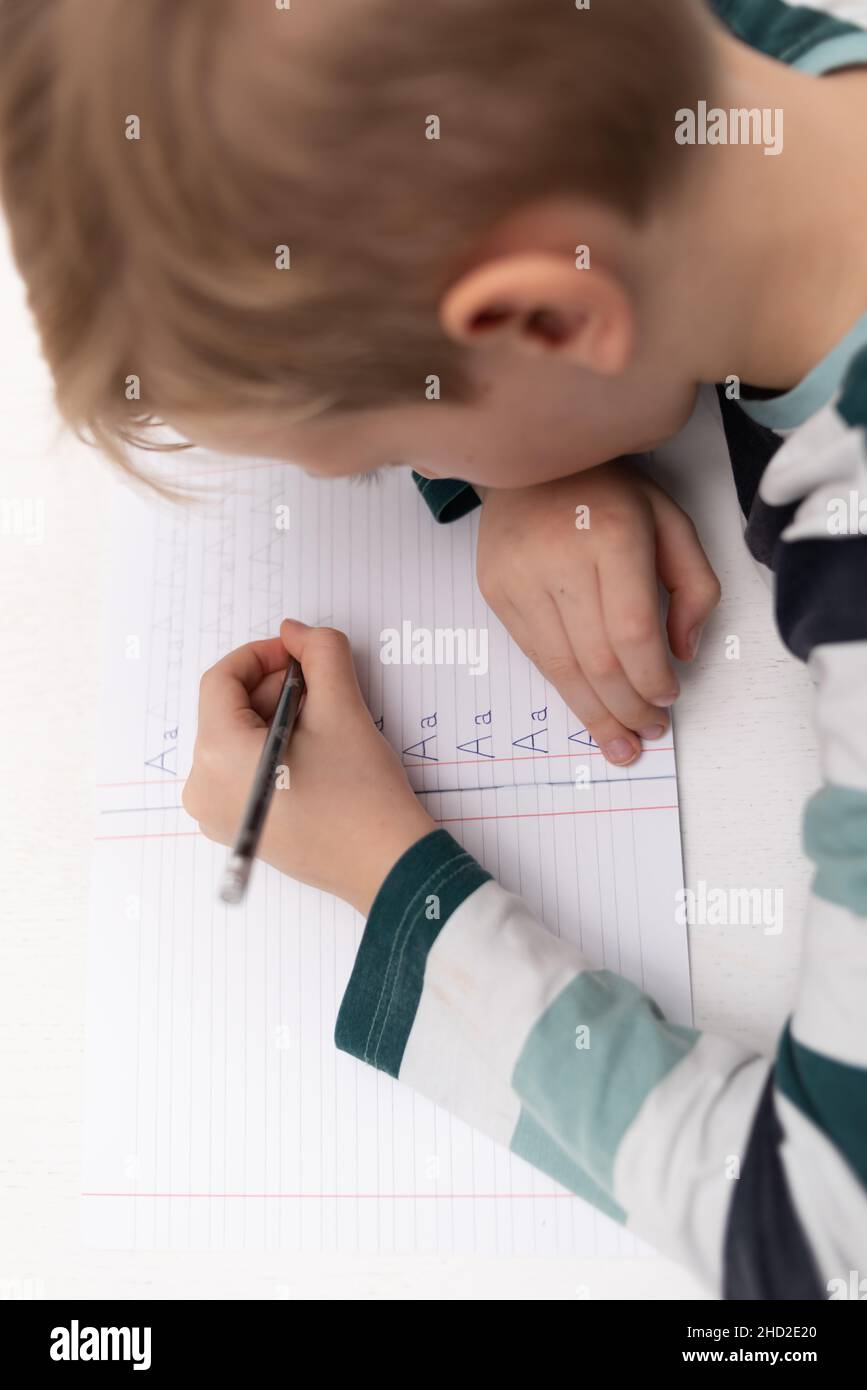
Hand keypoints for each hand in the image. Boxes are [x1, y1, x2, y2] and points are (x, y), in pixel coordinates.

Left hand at [182, 621, 435, 915]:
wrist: (385, 864)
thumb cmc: (362, 795)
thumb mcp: (343, 708)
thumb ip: (319, 652)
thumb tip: (295, 632)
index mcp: (219, 755)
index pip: (221, 680)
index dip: (260, 655)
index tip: (297, 652)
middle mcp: (203, 787)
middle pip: (227, 711)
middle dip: (273, 689)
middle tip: (323, 690)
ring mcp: (215, 814)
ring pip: (235, 739)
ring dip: (276, 718)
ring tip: (323, 726)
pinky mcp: (234, 828)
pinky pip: (240, 770)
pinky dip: (271, 749)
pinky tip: (313, 756)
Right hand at [476, 461, 719, 764]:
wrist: (530, 460)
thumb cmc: (609, 493)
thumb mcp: (671, 522)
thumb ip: (695, 586)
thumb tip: (683, 651)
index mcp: (612, 534)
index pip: (633, 632)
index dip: (652, 678)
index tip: (669, 698)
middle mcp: (559, 557)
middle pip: (598, 659)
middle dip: (628, 708)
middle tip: (649, 733)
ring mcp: (519, 576)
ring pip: (562, 668)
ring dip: (595, 714)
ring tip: (620, 742)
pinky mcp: (495, 590)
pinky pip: (536, 655)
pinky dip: (565, 689)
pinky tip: (588, 709)